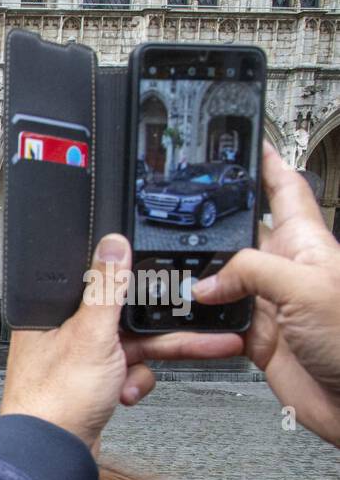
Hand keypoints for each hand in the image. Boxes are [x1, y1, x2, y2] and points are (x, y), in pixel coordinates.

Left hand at [1, 235, 242, 454]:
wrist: (54, 454)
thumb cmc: (54, 399)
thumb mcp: (89, 335)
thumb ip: (105, 289)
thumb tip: (112, 245)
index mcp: (54, 313)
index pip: (102, 285)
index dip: (137, 282)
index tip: (172, 280)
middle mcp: (65, 333)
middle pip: (126, 316)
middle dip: (164, 326)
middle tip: (207, 322)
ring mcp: (81, 360)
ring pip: (134, 346)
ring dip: (150, 360)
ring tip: (203, 351)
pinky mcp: (94, 384)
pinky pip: (128, 372)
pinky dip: (134, 383)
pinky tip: (125, 394)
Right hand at [193, 143, 339, 446]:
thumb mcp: (305, 288)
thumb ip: (251, 273)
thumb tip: (207, 281)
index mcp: (306, 244)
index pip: (285, 190)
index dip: (266, 164)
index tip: (247, 143)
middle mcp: (286, 270)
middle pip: (241, 236)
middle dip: (212, 227)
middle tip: (180, 218)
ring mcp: (270, 303)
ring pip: (222, 280)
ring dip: (199, 281)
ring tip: (172, 275)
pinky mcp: (256, 336)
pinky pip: (217, 321)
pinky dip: (199, 321)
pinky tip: (187, 318)